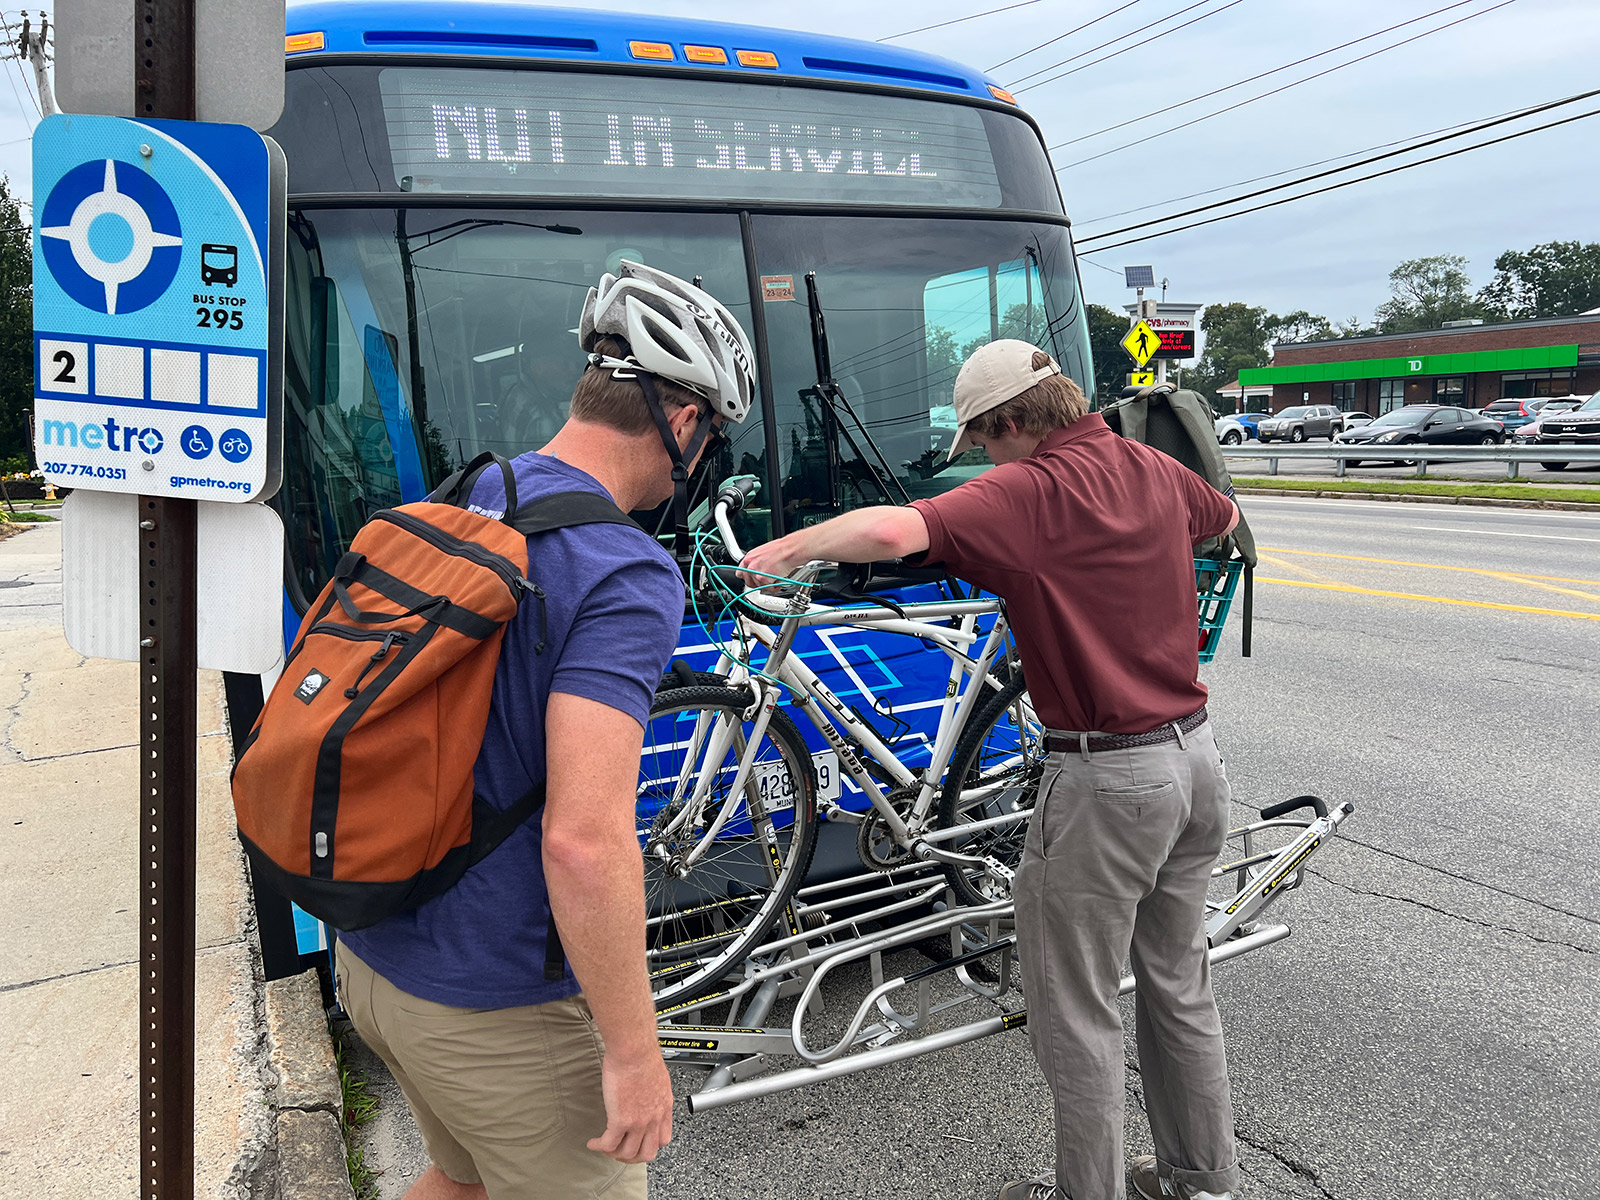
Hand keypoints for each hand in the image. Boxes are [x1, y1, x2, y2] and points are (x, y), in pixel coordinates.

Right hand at [587, 1047, 673, 1164]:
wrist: (633, 1050)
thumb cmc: (642, 1056)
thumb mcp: (657, 1078)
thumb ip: (653, 1091)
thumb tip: (646, 1093)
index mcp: (664, 1107)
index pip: (663, 1139)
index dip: (649, 1144)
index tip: (638, 1142)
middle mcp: (653, 1118)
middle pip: (647, 1153)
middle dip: (633, 1157)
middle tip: (621, 1151)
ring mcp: (638, 1122)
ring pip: (628, 1154)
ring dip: (615, 1154)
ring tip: (605, 1147)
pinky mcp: (620, 1120)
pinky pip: (608, 1144)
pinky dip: (599, 1147)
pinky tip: (593, 1143)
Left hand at [738, 534, 803, 589]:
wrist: (789, 550)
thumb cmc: (780, 549)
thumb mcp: (762, 553)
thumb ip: (756, 562)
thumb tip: (756, 569)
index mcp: (748, 558)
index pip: (740, 573)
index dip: (747, 577)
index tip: (751, 579)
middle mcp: (750, 566)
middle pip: (749, 583)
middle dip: (758, 584)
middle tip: (766, 581)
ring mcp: (756, 573)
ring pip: (759, 587)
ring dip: (768, 585)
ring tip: (776, 578)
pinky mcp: (763, 580)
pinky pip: (768, 589)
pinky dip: (774, 588)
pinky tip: (778, 581)